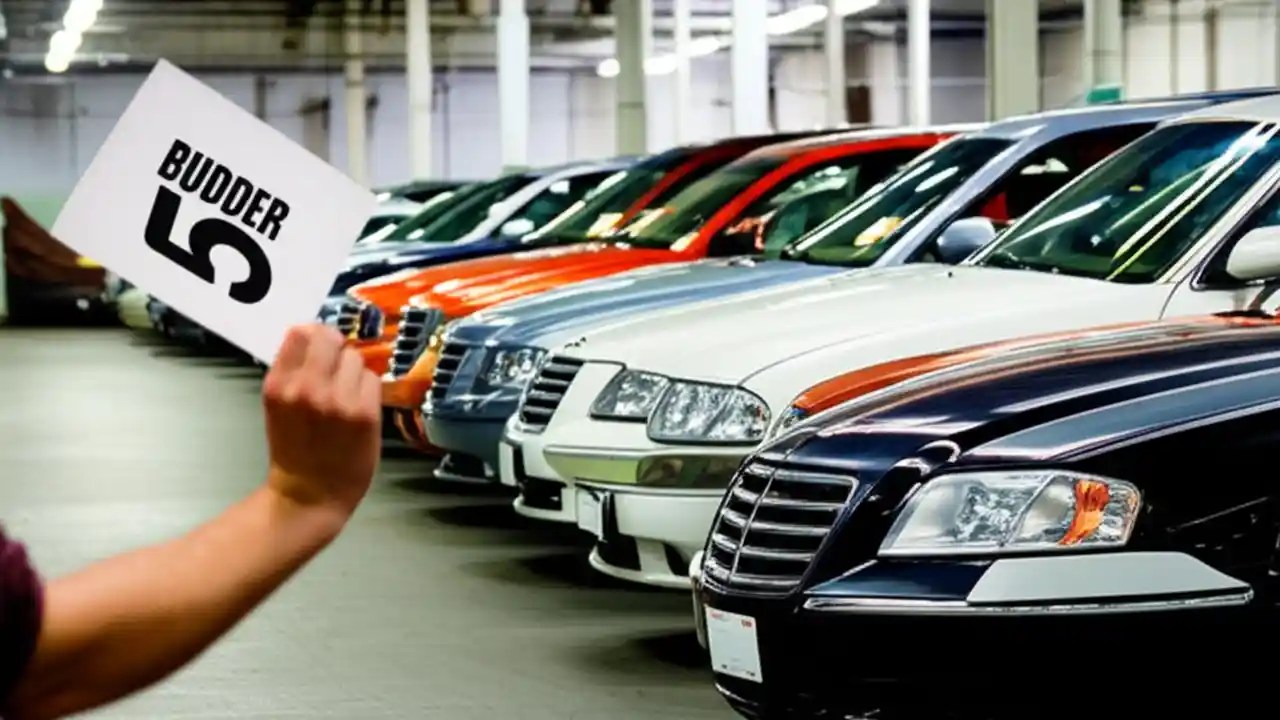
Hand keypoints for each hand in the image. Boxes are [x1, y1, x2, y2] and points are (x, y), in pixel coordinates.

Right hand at [262, 325, 380, 523]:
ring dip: (353, 372)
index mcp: (279, 385)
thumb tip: (312, 332)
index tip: (319, 349)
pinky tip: (359, 407)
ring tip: (345, 395)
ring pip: (355, 359)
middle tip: (337, 368)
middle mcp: (307, 388)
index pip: (301, 333)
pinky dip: (368, 389)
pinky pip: (372, 380)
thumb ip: (292, 371)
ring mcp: (338, 400)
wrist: (310, 494)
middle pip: (330, 338)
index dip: (314, 336)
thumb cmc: (294, 448)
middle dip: (336, 349)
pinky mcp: (365, 413)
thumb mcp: (279, 405)